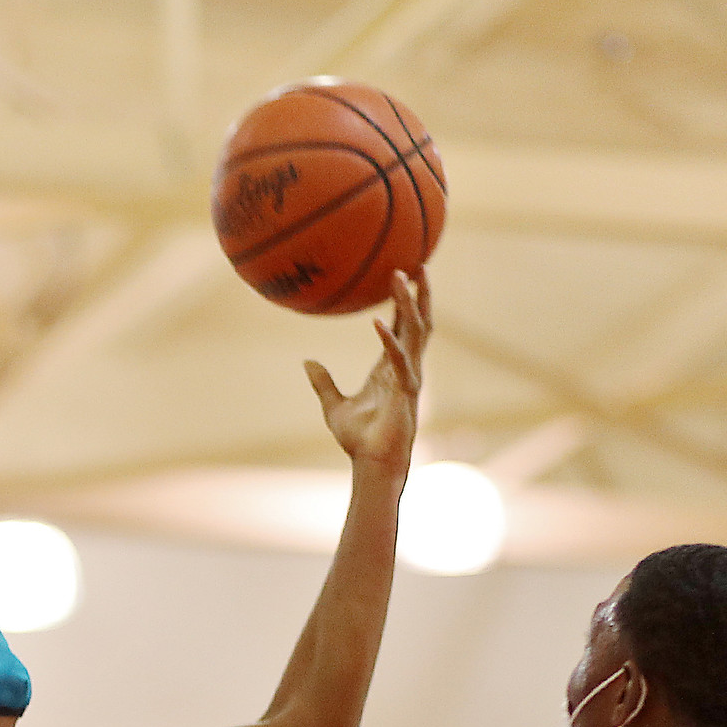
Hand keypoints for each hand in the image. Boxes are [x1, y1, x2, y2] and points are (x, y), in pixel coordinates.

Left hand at [306, 269, 430, 472]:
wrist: (371, 465)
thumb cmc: (359, 440)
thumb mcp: (333, 405)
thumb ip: (323, 382)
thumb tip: (307, 361)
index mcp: (391, 368)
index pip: (402, 328)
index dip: (403, 303)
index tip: (403, 275)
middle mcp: (406, 368)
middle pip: (419, 322)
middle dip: (420, 293)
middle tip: (418, 261)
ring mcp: (409, 378)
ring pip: (415, 332)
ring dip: (408, 303)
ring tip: (401, 276)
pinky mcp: (405, 392)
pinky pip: (397, 360)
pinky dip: (388, 340)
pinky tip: (375, 321)